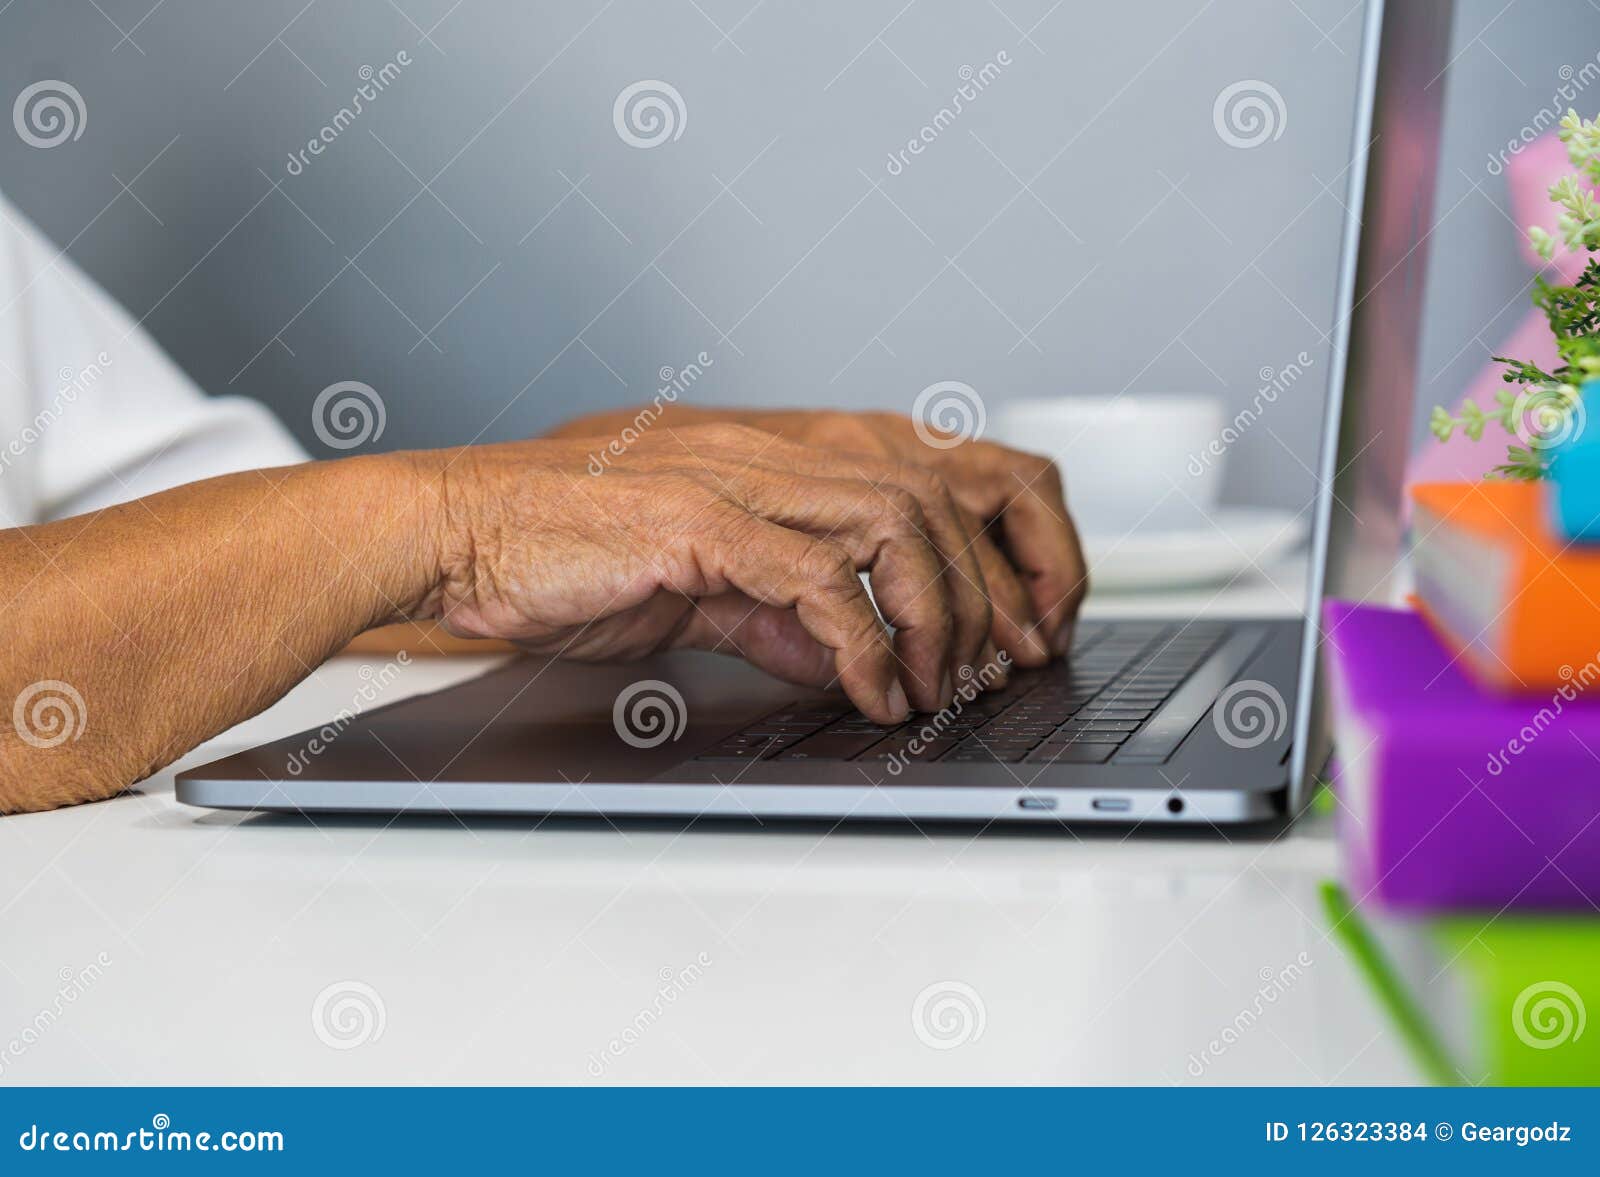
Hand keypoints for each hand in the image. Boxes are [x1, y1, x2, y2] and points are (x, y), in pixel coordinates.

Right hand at [413, 423, 1009, 722]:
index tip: (989, 641)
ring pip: (890, 521)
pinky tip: (869, 691)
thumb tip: (840, 657)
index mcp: (768, 467)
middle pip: (926, 499)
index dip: (973, 563)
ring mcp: (732, 480)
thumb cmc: (555, 559)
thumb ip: (772, 617)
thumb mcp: (692, 597)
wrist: (454, 535)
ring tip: (935, 687)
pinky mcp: (694, 517)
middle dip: (979, 594)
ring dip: (933, 614)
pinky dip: (859, 640)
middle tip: (986, 675)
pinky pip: (810, 574)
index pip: (914, 487)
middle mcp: (764, 458)